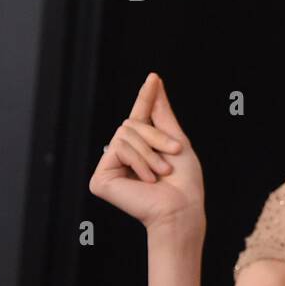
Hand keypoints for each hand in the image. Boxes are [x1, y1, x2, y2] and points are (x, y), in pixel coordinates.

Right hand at [88, 73, 204, 233]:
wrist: (182, 208)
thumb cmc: (184, 182)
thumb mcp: (177, 140)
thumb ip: (161, 113)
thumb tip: (155, 83)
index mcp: (141, 148)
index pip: (140, 117)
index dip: (146, 97)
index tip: (154, 77)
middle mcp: (122, 156)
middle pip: (131, 123)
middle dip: (156, 136)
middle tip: (173, 155)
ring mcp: (109, 167)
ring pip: (125, 135)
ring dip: (150, 152)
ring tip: (161, 174)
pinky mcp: (100, 179)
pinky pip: (119, 149)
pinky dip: (138, 162)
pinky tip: (146, 181)